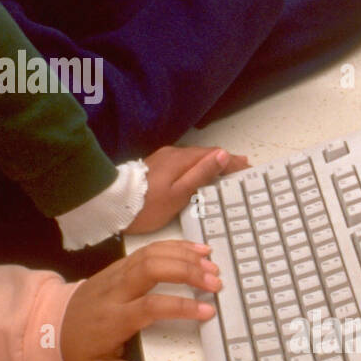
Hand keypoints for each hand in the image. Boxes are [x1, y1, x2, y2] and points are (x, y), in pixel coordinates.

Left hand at [59, 240, 221, 360]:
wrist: (52, 321)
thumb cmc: (79, 346)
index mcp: (114, 318)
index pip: (150, 306)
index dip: (180, 306)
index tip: (207, 311)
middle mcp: (116, 290)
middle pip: (151, 269)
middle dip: (186, 272)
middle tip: (215, 282)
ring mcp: (117, 273)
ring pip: (151, 254)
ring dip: (184, 255)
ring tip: (211, 265)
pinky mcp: (119, 264)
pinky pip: (147, 249)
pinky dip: (173, 246)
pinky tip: (195, 249)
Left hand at [125, 145, 248, 234]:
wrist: (113, 205)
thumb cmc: (148, 205)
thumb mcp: (179, 193)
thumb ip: (201, 174)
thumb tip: (222, 155)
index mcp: (181, 159)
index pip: (213, 155)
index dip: (231, 160)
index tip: (246, 166)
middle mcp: (172, 154)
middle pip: (204, 155)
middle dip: (224, 161)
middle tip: (241, 167)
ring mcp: (163, 160)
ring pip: (193, 159)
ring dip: (211, 163)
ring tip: (225, 170)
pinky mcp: (156, 167)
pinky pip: (183, 164)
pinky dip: (197, 167)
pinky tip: (199, 174)